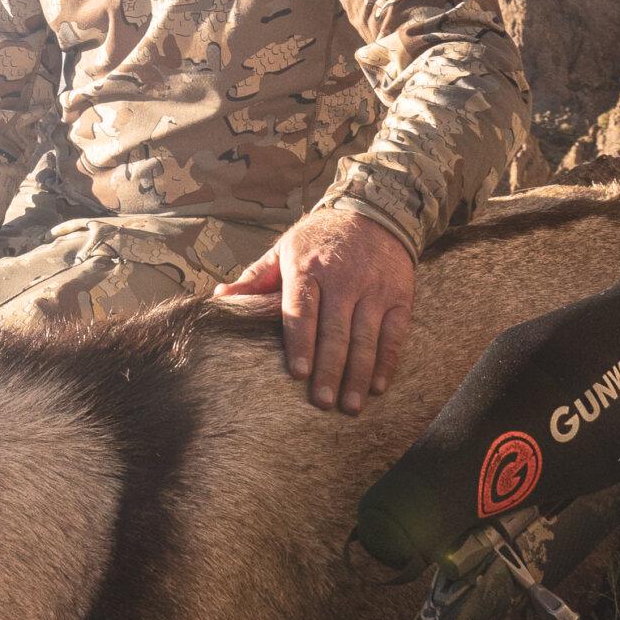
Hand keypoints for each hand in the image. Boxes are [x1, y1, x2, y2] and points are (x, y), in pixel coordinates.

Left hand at [215, 207, 414, 411]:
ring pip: (366, 338)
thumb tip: (219, 298)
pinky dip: (387, 362)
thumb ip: (255, 278)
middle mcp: (343, 279)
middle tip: (322, 403)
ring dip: (358, 374)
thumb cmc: (320, 239)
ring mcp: (374, 289)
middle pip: (335, 331)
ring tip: (350, 406)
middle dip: (329, 370)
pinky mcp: (399, 296)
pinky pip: (394, 334)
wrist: (374, 213)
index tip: (298, 373)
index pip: (302, 310)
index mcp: (308, 268)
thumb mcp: (285, 249)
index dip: (301, 342)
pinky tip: (377, 386)